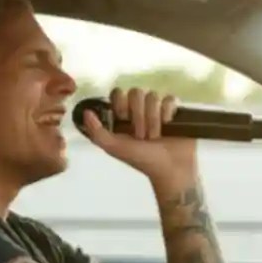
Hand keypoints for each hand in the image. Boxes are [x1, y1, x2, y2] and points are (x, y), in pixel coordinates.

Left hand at [82, 87, 197, 187]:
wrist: (169, 170)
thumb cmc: (142, 160)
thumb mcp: (115, 148)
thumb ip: (97, 132)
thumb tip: (86, 112)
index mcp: (124, 116)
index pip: (118, 93)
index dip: (120, 104)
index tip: (123, 119)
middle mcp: (140, 110)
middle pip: (135, 92)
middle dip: (139, 115)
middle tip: (141, 135)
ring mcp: (158, 109)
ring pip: (153, 96)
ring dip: (153, 119)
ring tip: (156, 136)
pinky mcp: (174, 111)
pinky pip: (169, 99)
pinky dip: (168, 113)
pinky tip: (169, 126)